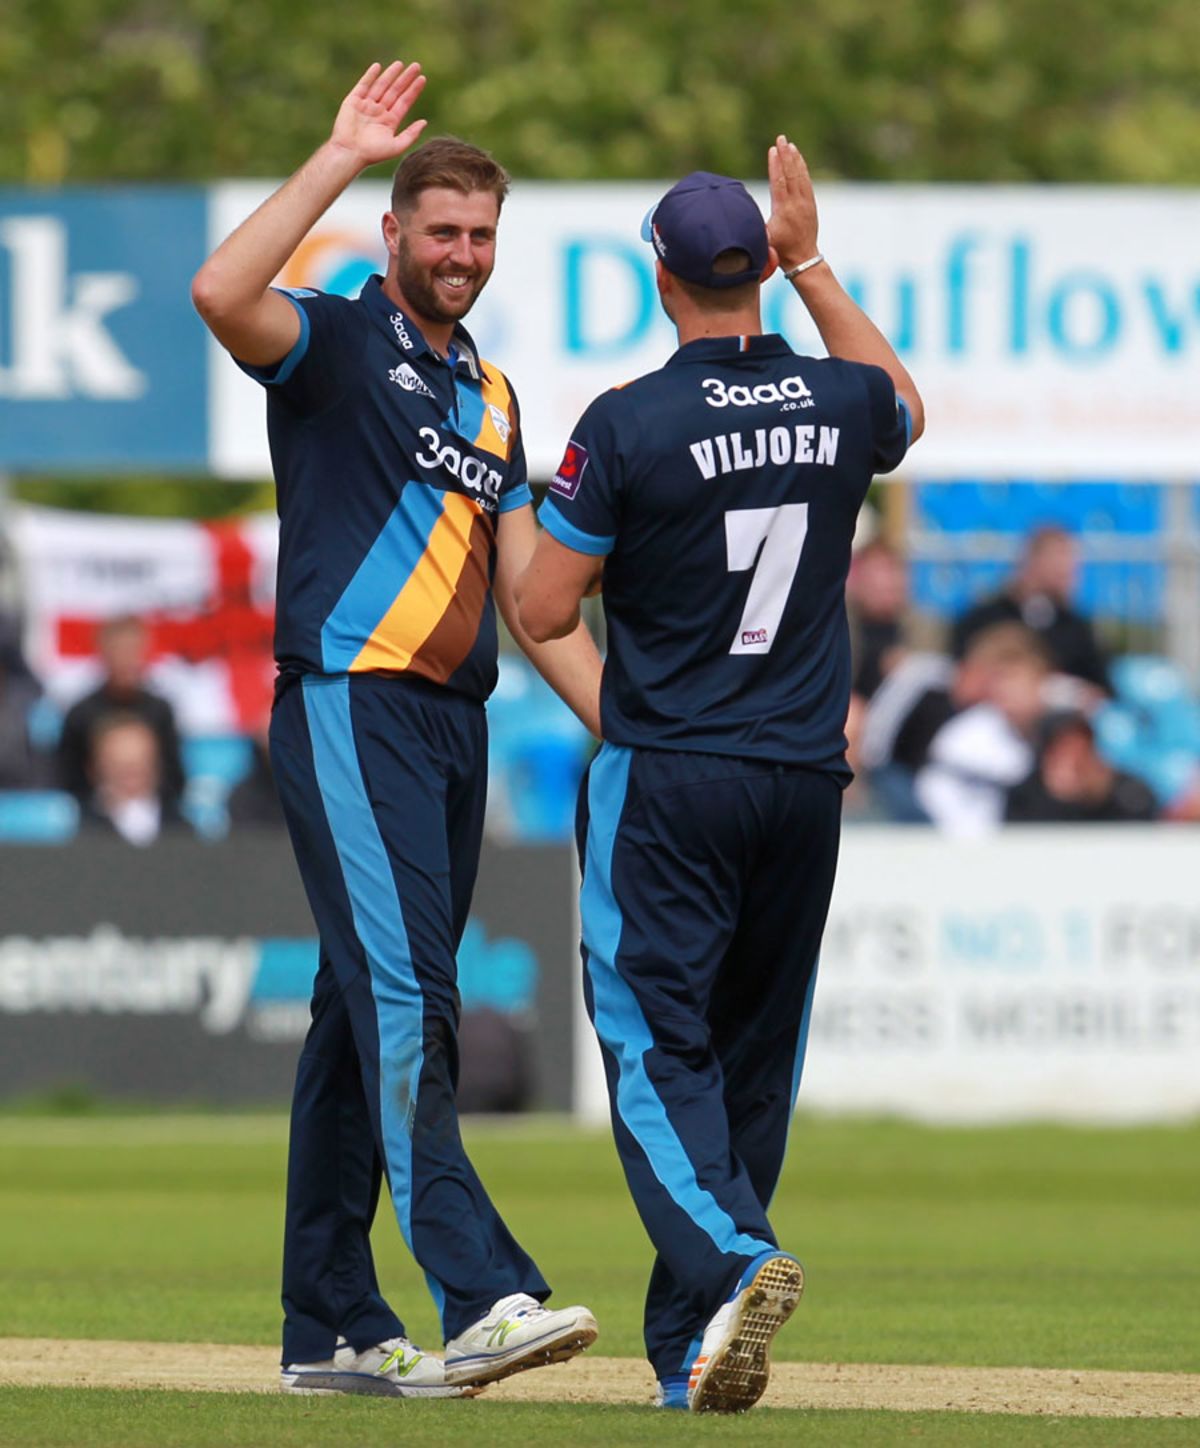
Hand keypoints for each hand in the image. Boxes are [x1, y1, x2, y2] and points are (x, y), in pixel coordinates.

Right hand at [330, 61, 426, 167]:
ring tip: (400, 64)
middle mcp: (379, 111)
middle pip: (395, 91)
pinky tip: (378, 67)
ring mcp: (366, 105)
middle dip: (405, 78)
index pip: (404, 102)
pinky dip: (370, 76)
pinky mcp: (353, 101)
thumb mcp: (397, 146)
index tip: (422, 79)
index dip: (413, 90)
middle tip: (416, 66)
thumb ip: (411, 134)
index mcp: (390, 121)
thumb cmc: (373, 154)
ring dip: (390, 74)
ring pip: (381, 85)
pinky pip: (363, 85)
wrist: (350, 153)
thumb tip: (425, 122)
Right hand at [767, 134, 819, 269]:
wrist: (803, 259)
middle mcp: (796, 203)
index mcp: (783, 210)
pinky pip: (807, 181)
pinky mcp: (811, 203)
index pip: (779, 182)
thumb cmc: (780, 251)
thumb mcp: (765, 240)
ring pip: (800, 175)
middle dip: (785, 155)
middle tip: (781, 138)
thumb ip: (756, 226)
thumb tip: (742, 216)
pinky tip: (799, 158)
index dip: (776, 165)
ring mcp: (805, 202)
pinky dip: (802, 168)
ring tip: (790, 144)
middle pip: (790, 174)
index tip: (773, 150)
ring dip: (795, 158)